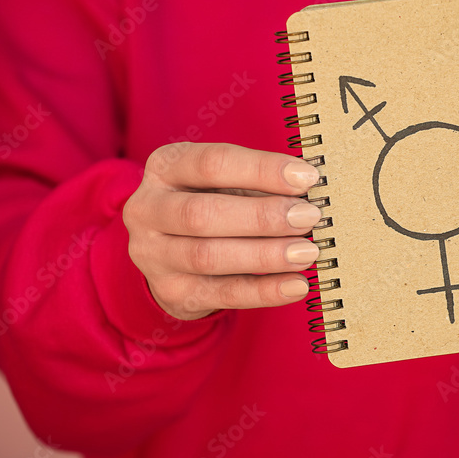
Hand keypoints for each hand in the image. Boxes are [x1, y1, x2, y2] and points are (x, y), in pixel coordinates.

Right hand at [123, 142, 322, 319]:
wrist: (170, 251)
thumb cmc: (211, 202)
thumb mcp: (225, 182)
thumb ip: (259, 183)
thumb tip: (310, 188)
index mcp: (166, 167)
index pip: (212, 163)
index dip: (262, 170)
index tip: (306, 178)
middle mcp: (148, 209)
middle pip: (202, 214)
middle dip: (262, 217)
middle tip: (309, 217)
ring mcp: (153, 254)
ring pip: (208, 257)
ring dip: (265, 255)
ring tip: (307, 251)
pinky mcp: (171, 292)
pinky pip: (222, 294)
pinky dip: (263, 291)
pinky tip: (296, 285)